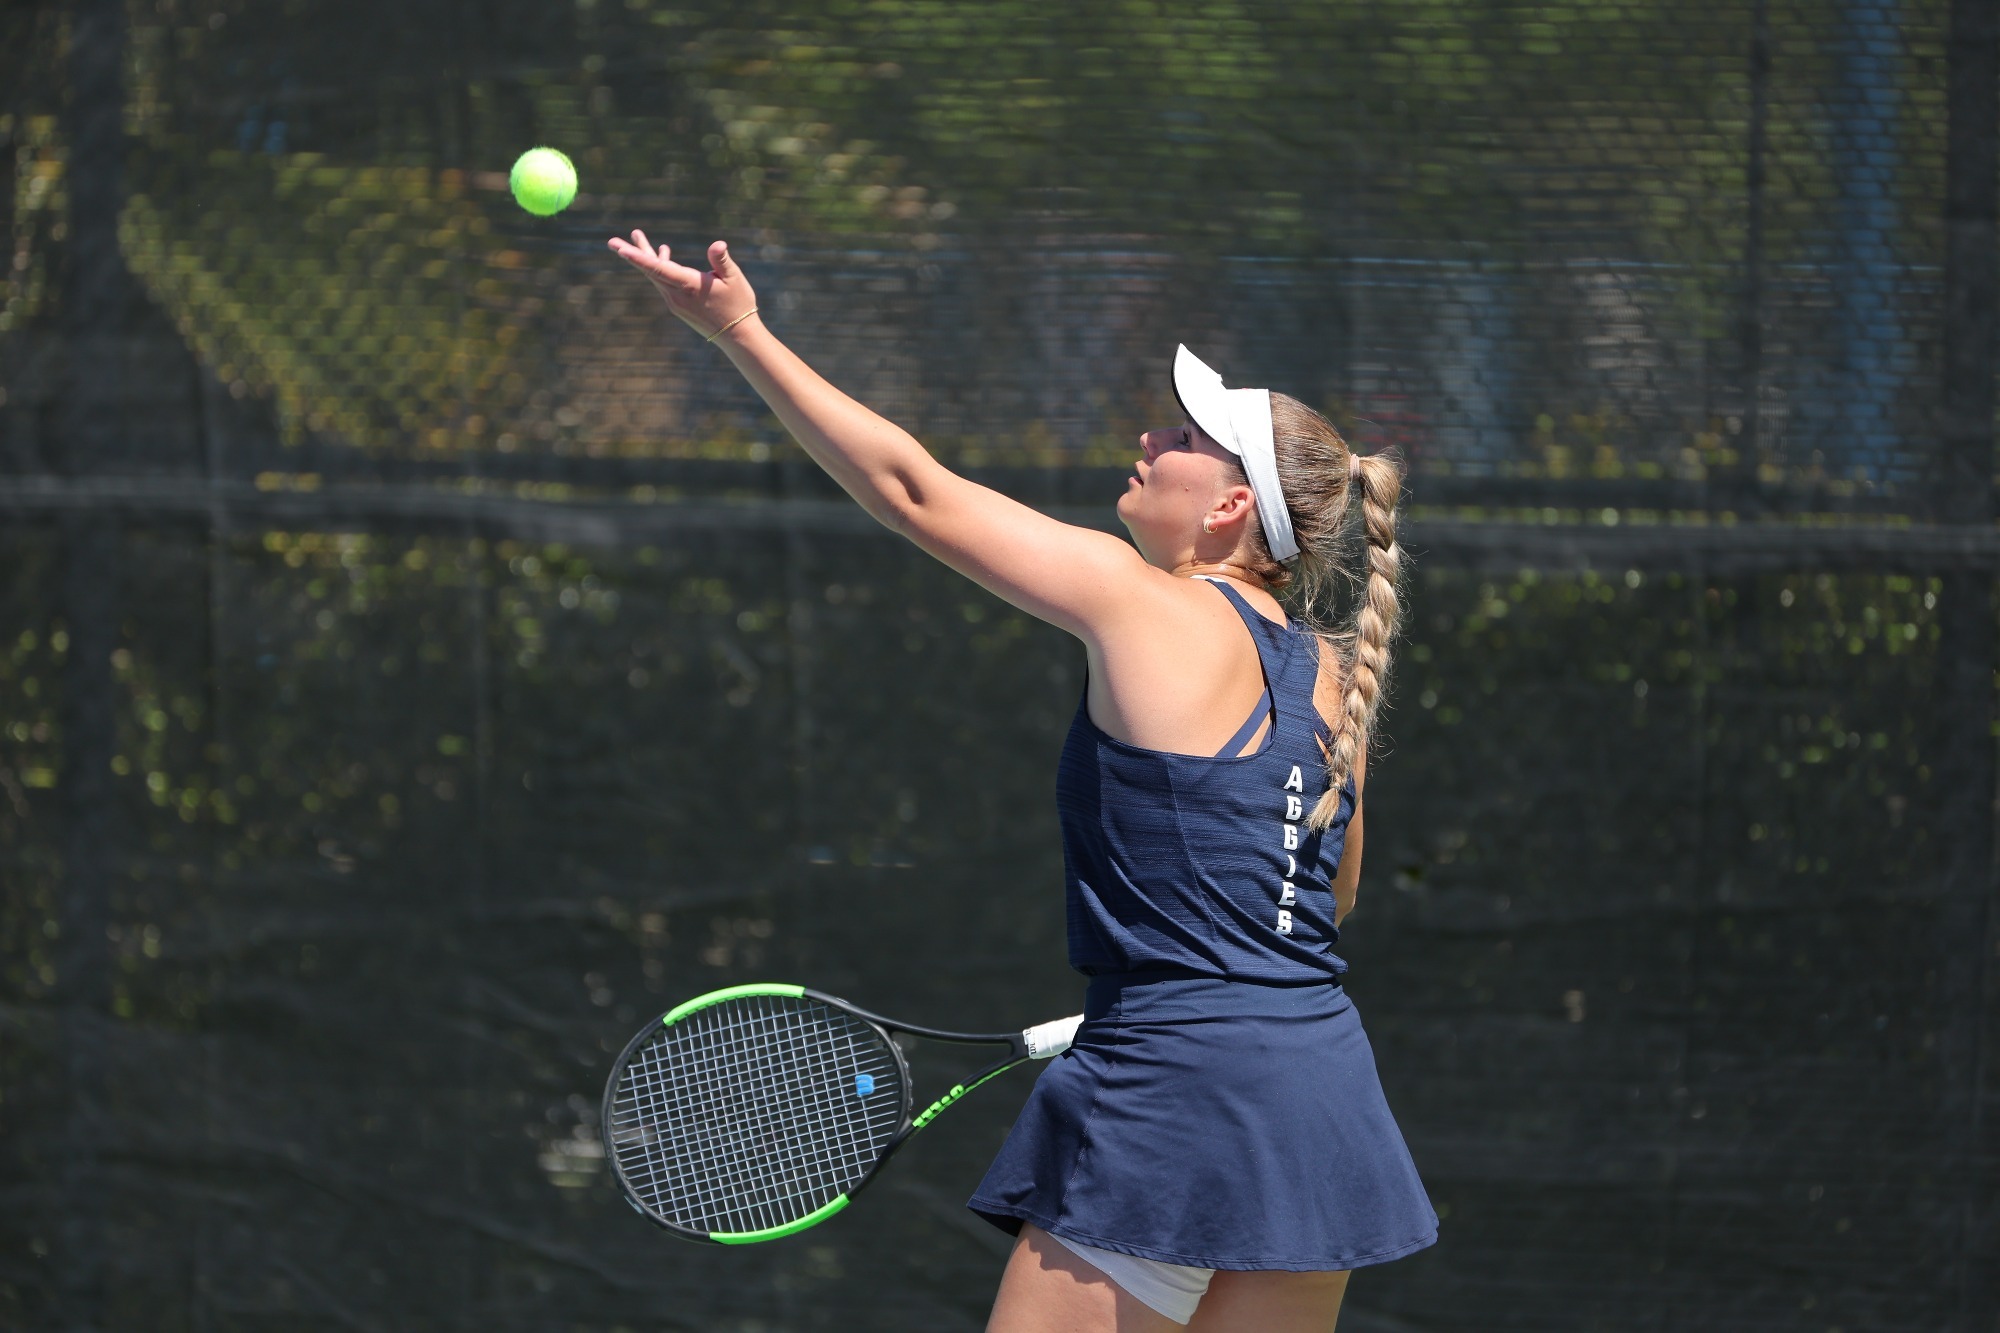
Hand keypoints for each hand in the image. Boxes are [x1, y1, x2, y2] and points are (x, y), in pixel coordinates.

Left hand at [606, 231, 759, 341]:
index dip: (638, 257)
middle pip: (650, 270)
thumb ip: (722, 260)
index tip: (620, 249)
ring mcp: (675, 302)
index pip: (658, 269)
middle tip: (611, 241)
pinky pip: (664, 282)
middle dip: (632, 253)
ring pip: (655, 275)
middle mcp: (677, 295)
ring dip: (646, 255)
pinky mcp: (678, 306)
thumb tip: (718, 244)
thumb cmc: (738, 304)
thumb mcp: (734, 279)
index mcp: (689, 286)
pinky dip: (660, 267)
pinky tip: (663, 252)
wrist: (736, 335)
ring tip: (636, 236)